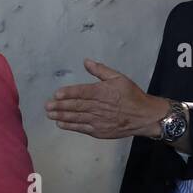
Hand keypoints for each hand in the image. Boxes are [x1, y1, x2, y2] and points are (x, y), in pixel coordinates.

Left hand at [45, 59, 166, 138]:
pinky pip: (83, 128)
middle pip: (77, 106)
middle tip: (47, 106)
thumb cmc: (131, 95)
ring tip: (50, 114)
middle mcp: (99, 106)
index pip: (83, 92)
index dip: (69, 93)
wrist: (145, 116)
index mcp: (103, 92)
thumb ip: (101, 70)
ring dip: (62, 116)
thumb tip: (86, 61)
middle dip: (60, 106)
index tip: (56, 94)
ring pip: (77, 118)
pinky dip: (71, 126)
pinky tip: (61, 124)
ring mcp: (99, 120)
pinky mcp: (100, 131)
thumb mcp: (119, 78)